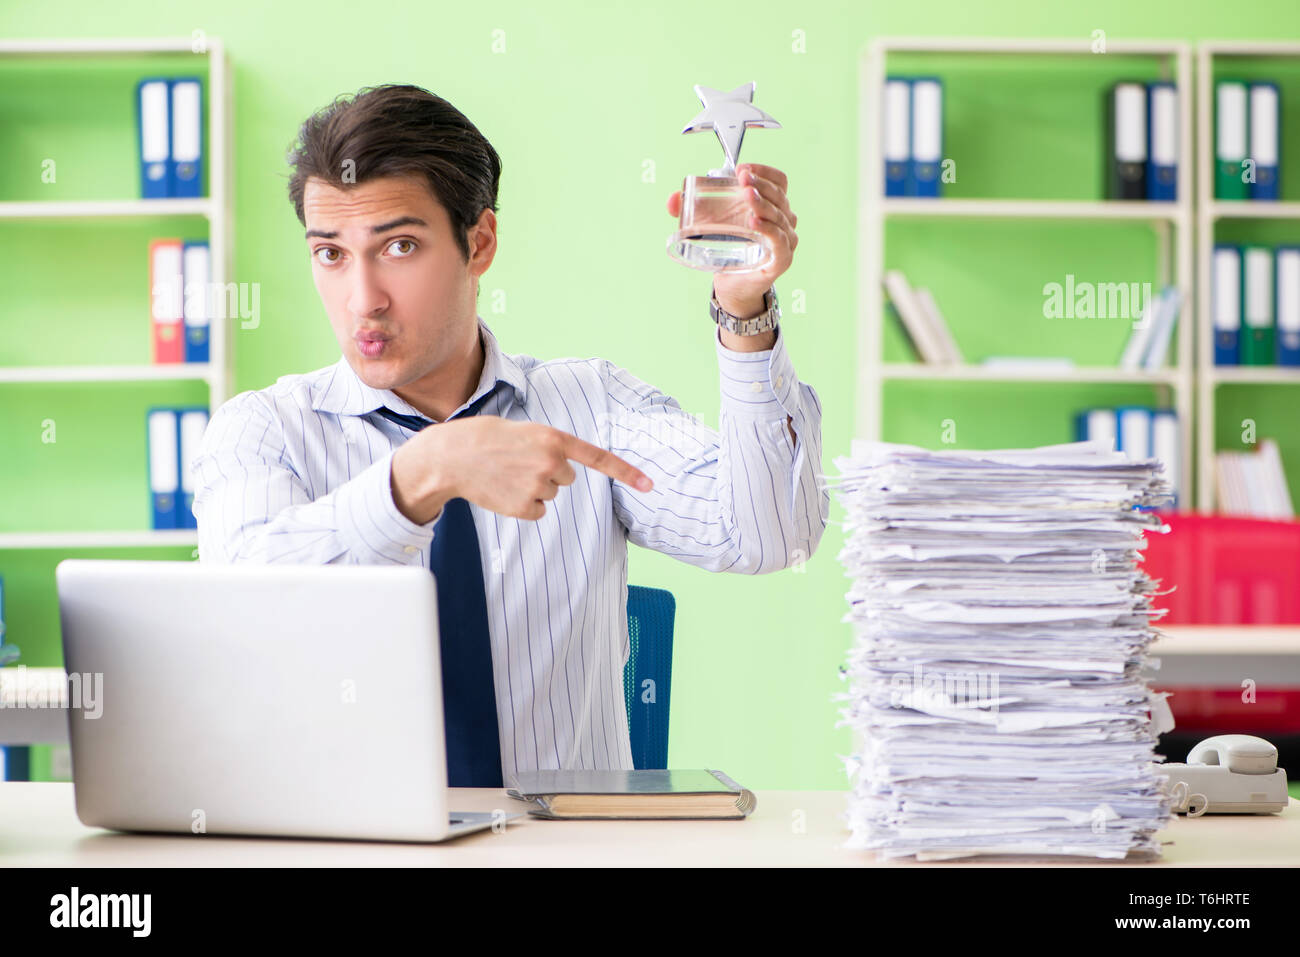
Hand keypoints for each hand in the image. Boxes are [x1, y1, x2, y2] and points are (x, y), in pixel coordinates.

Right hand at [392, 417, 653, 523]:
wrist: (451, 457)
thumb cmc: (486, 439)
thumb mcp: (524, 430)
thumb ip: (550, 445)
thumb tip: (566, 471)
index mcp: (553, 438)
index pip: (597, 457)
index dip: (626, 472)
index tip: (650, 485)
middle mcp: (551, 463)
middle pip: (567, 478)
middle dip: (548, 473)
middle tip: (518, 462)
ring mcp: (538, 487)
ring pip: (551, 495)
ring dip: (533, 488)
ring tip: (506, 474)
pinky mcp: (525, 508)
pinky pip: (538, 511)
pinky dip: (524, 505)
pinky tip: (503, 491)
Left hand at [666, 162, 798, 317]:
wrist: (732, 285)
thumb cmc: (729, 250)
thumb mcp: (712, 224)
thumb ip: (692, 210)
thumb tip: (672, 200)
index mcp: (772, 206)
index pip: (779, 181)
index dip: (764, 171)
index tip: (741, 170)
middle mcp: (784, 220)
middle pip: (779, 195)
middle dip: (760, 184)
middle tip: (742, 180)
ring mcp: (785, 240)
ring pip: (780, 215)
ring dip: (763, 203)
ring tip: (747, 196)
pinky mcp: (781, 259)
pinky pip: (779, 239)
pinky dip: (768, 229)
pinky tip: (754, 222)